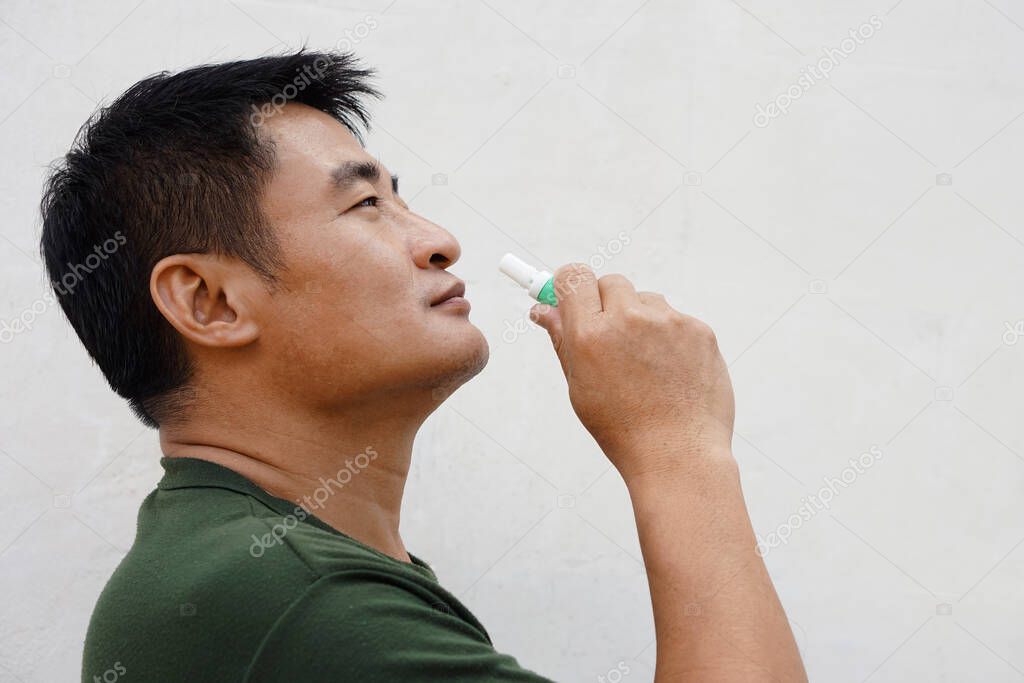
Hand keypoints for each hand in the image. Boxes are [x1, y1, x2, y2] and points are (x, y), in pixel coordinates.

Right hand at [530, 264, 734, 481]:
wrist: (678, 455)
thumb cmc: (623, 428)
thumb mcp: (579, 387)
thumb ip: (563, 341)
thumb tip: (543, 310)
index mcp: (590, 335)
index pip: (573, 277)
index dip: (570, 285)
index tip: (571, 296)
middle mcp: (629, 319)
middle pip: (611, 282)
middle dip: (607, 302)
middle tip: (611, 337)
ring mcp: (668, 322)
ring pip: (647, 300)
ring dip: (642, 320)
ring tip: (646, 366)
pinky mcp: (699, 330)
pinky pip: (676, 320)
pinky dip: (671, 338)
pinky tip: (671, 373)